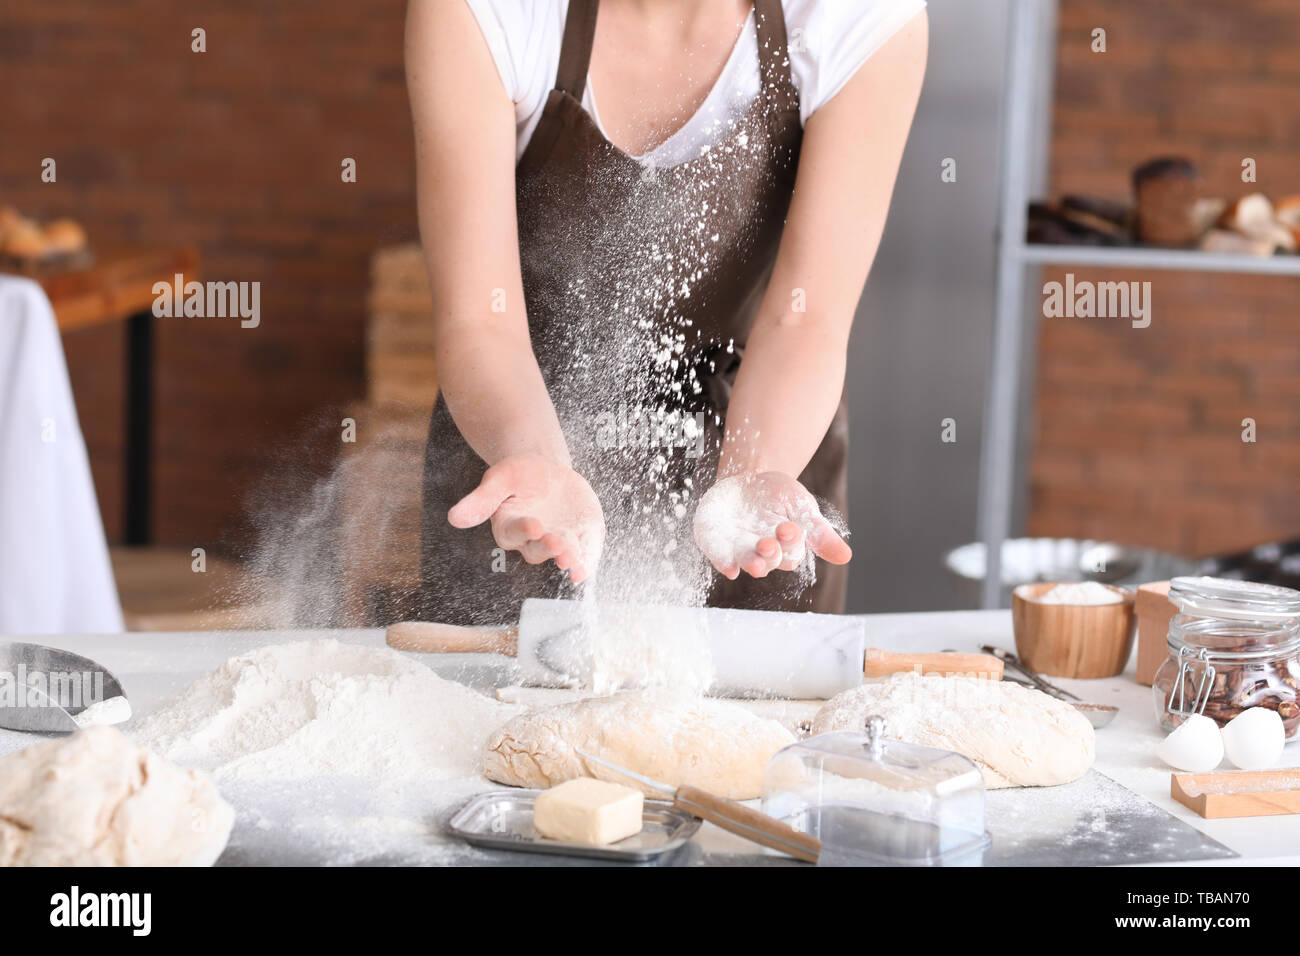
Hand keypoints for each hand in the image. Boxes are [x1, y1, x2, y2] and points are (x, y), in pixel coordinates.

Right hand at [447, 453, 604, 583]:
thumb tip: (454, 518)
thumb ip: (482, 499)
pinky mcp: (580, 538)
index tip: (534, 525)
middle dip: (549, 547)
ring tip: (573, 558)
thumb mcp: (500, 478)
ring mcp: (557, 541)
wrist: (547, 470)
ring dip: (568, 558)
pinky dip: (586, 563)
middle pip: (538, 549)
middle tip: (558, 543)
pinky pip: (583, 555)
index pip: (514, 532)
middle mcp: (532, 540)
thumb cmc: (518, 474)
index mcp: (509, 525)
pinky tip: (585, 571)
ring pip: (560, 555)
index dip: (524, 530)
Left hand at [693, 471, 850, 579]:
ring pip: (746, 561)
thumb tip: (845, 557)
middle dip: (769, 554)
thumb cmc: (780, 496)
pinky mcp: (717, 543)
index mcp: (787, 548)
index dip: (791, 541)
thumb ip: (820, 533)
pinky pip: (719, 555)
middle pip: (769, 560)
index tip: (789, 528)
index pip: (792, 551)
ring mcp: (739, 549)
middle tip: (768, 544)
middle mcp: (764, 554)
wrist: (749, 479)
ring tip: (755, 564)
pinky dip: (723, 562)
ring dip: (750, 563)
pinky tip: (729, 568)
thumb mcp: (803, 508)